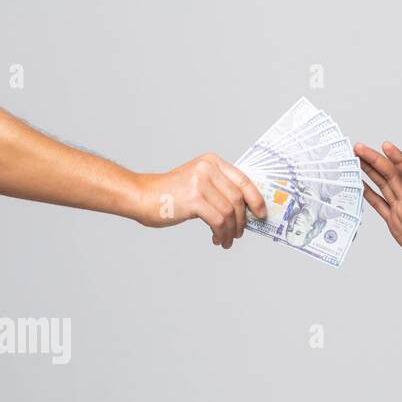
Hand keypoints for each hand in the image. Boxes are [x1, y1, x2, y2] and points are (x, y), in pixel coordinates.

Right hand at [134, 153, 267, 248]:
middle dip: (242, 220)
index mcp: (212, 162)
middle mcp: (207, 169)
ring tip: (227, 239)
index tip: (261, 214)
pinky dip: (221, 233)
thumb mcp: (197, 180)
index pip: (243, 181)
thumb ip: (219, 187)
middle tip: (239, 233)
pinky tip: (217, 239)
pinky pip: (218, 220)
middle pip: (238, 199)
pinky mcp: (193, 199)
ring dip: (231, 230)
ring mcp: (200, 183)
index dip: (256, 199)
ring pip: (229, 212)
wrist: (140, 196)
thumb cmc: (169, 193)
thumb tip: (245, 209)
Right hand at [354, 142, 401, 276]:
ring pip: (383, 185)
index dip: (398, 160)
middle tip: (358, 148)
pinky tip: (357, 184)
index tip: (386, 146)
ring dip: (369, 171)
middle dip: (375, 160)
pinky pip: (379, 204)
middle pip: (391, 175)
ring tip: (355, 158)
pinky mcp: (395, 222)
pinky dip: (368, 194)